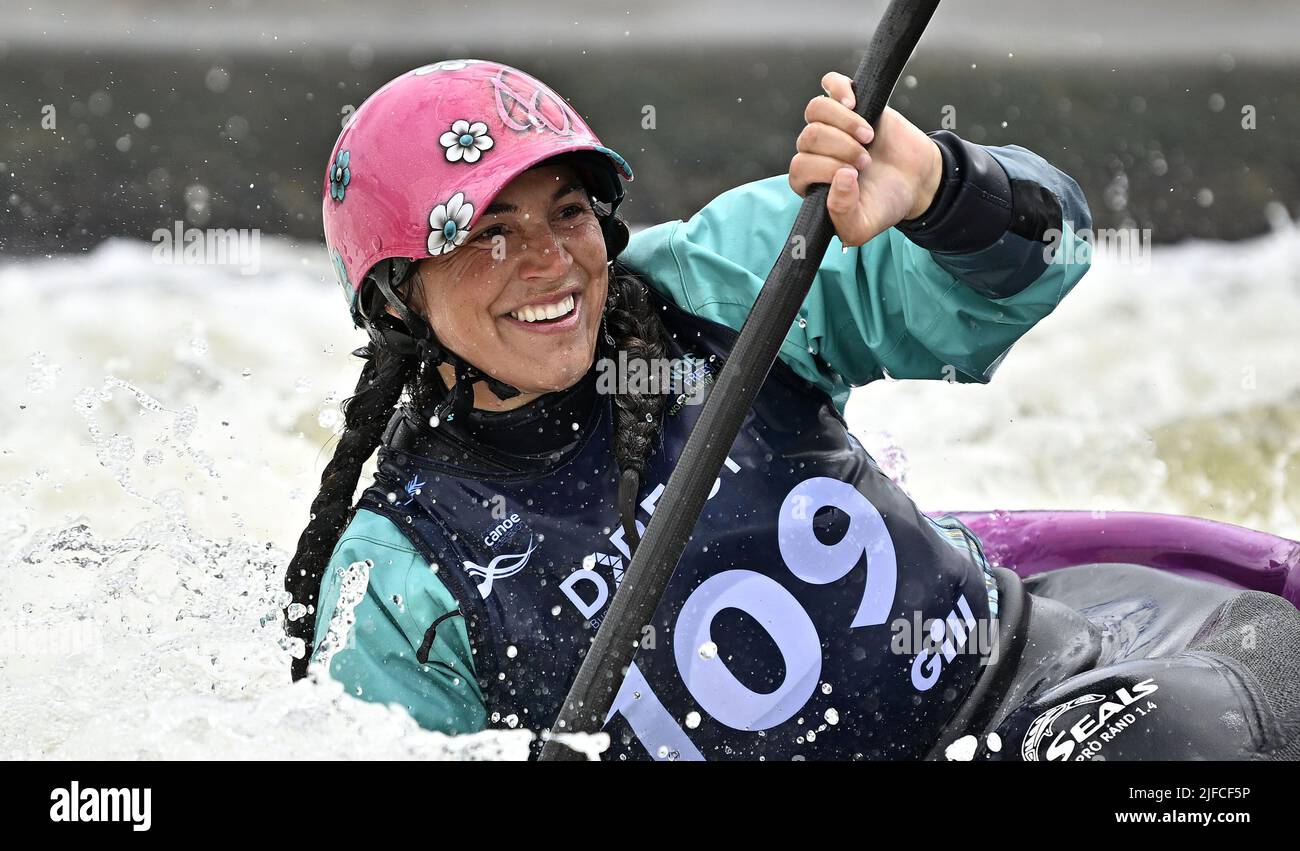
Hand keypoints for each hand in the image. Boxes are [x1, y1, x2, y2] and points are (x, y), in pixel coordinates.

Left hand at [789, 71, 942, 246]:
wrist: (916, 181)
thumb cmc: (886, 203)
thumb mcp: (864, 226)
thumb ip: (843, 215)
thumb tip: (840, 178)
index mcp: (811, 182)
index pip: (799, 168)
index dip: (825, 169)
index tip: (854, 175)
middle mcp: (815, 152)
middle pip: (809, 137)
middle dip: (840, 148)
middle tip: (866, 161)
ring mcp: (831, 125)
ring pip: (815, 109)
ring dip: (843, 123)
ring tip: (867, 137)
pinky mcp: (850, 104)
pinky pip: (829, 84)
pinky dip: (839, 89)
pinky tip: (854, 104)